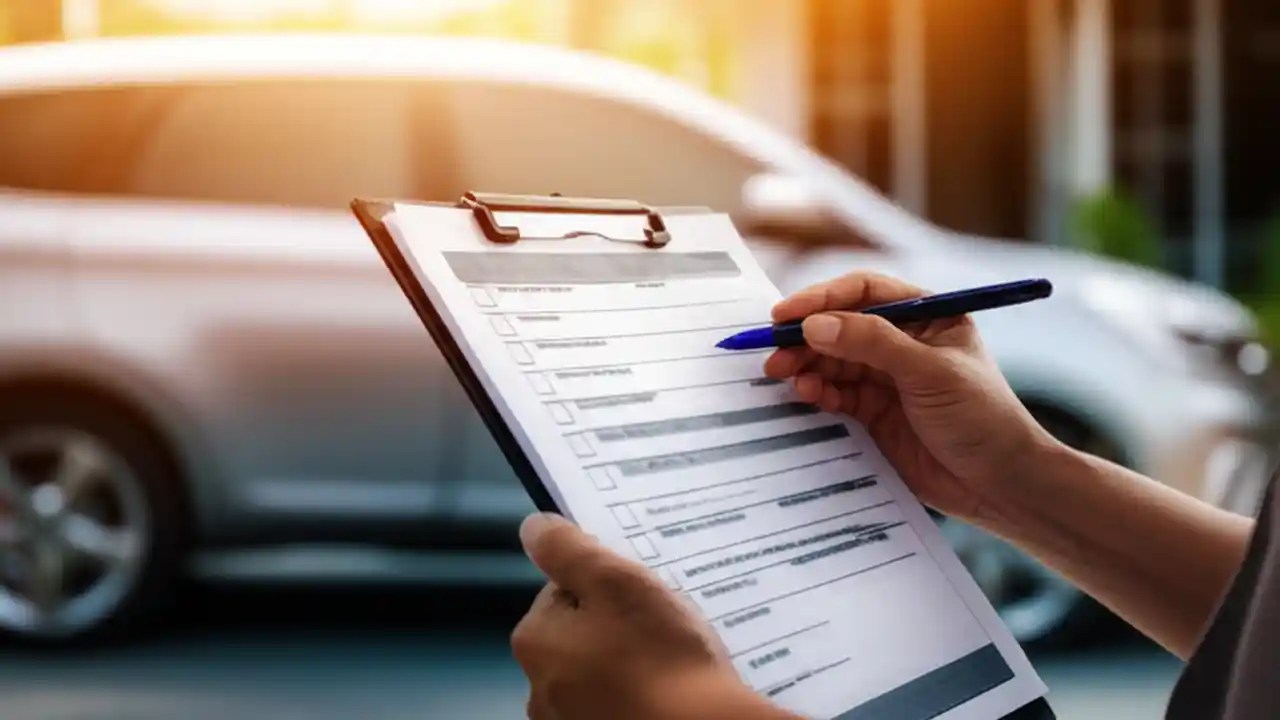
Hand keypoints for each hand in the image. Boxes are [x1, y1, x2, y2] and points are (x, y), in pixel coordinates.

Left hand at [512, 513, 792, 719]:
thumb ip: (568, 549)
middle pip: (581, 632)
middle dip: (615, 626)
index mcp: (534, 640)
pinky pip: (616, 702)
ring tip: (670, 662)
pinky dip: (636, 694)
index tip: (640, 596)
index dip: (606, 585)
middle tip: (660, 627)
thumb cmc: (658, 655)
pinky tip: (667, 691)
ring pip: (599, 670)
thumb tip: (534, 527)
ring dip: (627, 662)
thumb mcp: (615, 582)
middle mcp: (538, 687)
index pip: (565, 590)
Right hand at [764, 272, 1057, 523]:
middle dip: (806, 336)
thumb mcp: (929, 372)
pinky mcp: (875, 413)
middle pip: (841, 327)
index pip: (865, 292)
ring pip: (833, 361)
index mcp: (926, 316)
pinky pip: (836, 394)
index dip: (823, 298)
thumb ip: (871, 343)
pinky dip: (818, 392)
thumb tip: (816, 324)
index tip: (788, 314)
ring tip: (781, 374)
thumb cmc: (983, 418)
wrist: (1001, 485)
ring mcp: (887, 378)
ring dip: (806, 365)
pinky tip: (807, 395)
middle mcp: (903, 342)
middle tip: (774, 349)